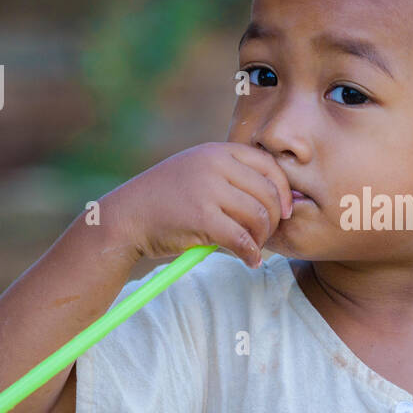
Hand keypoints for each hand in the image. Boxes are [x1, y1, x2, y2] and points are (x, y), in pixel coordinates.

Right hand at [109, 142, 292, 267]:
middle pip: (268, 194)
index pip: (269, 166)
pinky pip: (242, 239)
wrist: (126, 217)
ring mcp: (208, 190)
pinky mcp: (202, 217)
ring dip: (262, 238)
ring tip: (254, 248)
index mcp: (217, 151)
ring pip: (258, 217)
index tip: (286, 211)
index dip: (285, 191)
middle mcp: (215, 165)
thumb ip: (231, 177)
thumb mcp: (198, 172)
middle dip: (275, 220)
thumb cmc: (166, 200)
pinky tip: (249, 261)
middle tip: (267, 236)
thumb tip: (278, 198)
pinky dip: (251, 254)